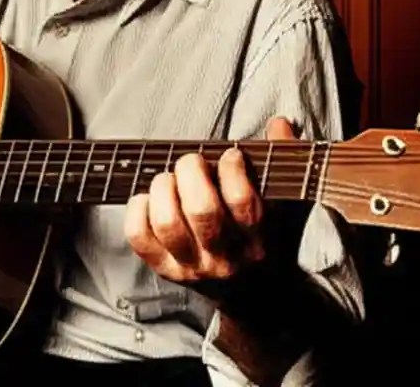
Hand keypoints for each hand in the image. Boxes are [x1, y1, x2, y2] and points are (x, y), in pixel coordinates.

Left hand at [124, 116, 296, 287]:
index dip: (232, 169)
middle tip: (192, 162)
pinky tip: (149, 198)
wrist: (251, 296)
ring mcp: (191, 266)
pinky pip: (139, 237)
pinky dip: (137, 209)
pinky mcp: (164, 268)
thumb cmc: (261, 239)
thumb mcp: (282, 205)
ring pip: (167, 223)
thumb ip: (283, 161)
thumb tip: (279, 124)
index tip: (230, 155)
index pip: (243, 203)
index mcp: (257, 240)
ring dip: (163, 189)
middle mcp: (224, 257)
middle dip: (191, 172)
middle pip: (201, 211)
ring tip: (169, 178)